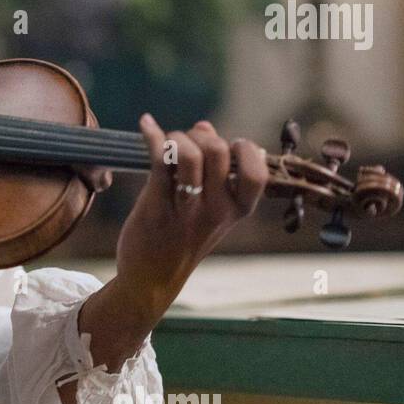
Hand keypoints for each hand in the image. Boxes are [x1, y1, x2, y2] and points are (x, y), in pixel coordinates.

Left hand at [115, 114, 269, 311]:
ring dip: (176, 137)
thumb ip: (212, 169)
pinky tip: (146, 124)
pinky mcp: (156, 206)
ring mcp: (186, 209)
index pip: (257, 172)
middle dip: (201, 136)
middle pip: (218, 151)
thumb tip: (204, 126)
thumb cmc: (181, 238)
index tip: (227, 147)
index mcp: (237, 210)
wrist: (151, 279)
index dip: (244, 149)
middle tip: (187, 144)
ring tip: (167, 144)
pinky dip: (151, 135)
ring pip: (190, 153)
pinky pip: (158, 160)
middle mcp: (216, 210)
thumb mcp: (209, 210)